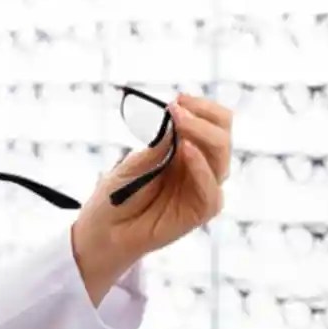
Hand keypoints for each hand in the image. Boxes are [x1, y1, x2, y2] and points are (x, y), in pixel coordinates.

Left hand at [72, 94, 232, 301]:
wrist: (104, 229)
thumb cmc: (118, 194)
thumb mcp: (136, 162)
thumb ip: (161, 146)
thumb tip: (179, 120)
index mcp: (187, 152)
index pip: (214, 124)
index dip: (203, 108)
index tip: (178, 99)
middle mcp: (200, 169)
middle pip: (223, 137)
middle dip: (203, 118)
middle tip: (176, 108)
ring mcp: (202, 190)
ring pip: (222, 159)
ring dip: (202, 135)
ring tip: (180, 122)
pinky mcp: (199, 212)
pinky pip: (212, 191)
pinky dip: (202, 169)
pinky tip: (186, 151)